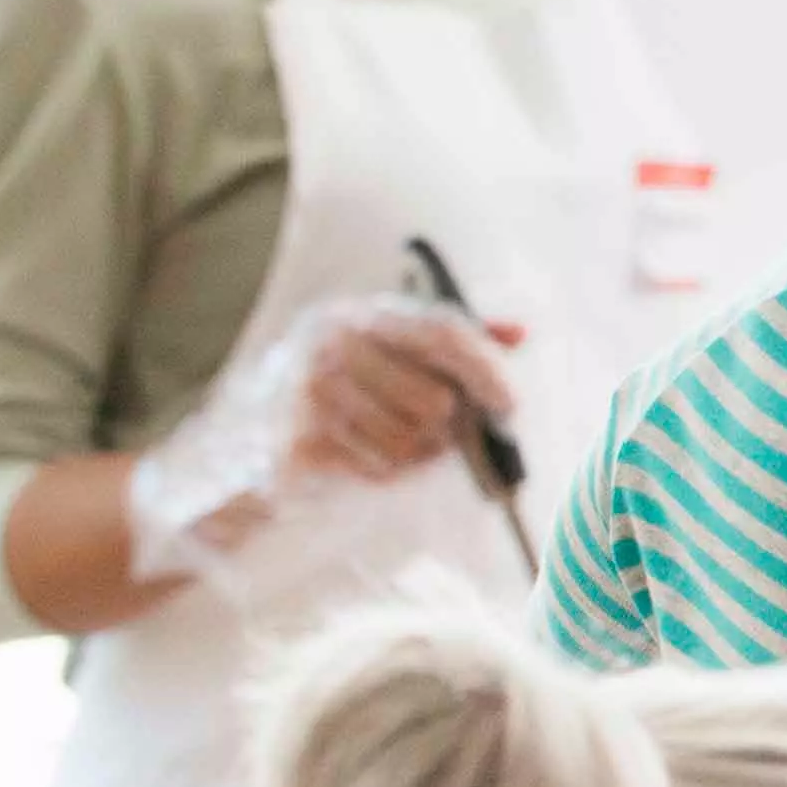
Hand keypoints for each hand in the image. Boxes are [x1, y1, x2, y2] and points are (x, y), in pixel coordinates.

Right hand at [287, 304, 522, 485]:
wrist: (265, 410)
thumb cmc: (355, 373)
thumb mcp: (399, 342)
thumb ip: (461, 336)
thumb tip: (520, 331)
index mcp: (364, 316)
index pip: (441, 336)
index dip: (485, 372)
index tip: (509, 405)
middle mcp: (334, 348)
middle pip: (433, 403)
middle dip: (450, 425)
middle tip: (442, 427)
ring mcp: (313, 395)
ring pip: (412, 443)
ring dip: (423, 452)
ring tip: (404, 438)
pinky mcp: (302, 440)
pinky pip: (381, 469)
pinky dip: (391, 470)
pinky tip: (372, 452)